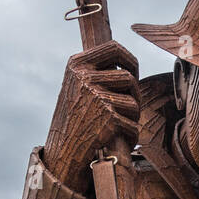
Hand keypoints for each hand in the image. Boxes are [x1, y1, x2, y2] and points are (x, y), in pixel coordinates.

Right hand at [44, 40, 140, 189]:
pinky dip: (131, 135)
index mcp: (77, 64)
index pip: (114, 48)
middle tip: (129, 107)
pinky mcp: (108, 118)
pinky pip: (132, 124)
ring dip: (133, 117)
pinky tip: (121, 140)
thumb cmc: (74, 117)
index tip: (133, 72)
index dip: (130, 60)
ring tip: (122, 124)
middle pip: (129, 78)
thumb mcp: (77, 85)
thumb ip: (97, 71)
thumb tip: (128, 64)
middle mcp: (85, 77)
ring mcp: (96, 97)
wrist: (63, 150)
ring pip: (134, 102)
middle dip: (135, 94)